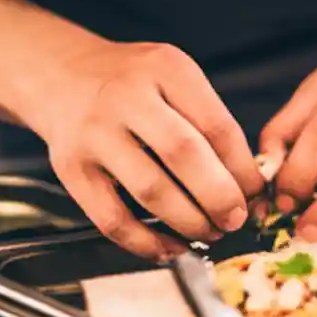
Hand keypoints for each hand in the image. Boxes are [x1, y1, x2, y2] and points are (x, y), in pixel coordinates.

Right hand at [30, 42, 264, 259]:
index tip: (254, 193)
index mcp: (164, 69)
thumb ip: (208, 122)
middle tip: (235, 219)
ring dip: (188, 222)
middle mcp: (126, 98)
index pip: (216, 126)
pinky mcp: (71, 169)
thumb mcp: (174, 78)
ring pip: (150, 191)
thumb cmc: (131, 84)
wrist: (61, 75)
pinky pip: (113, 219)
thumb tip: (247, 184)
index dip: (242, 169)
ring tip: (209, 232)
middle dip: (219, 197)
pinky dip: (146, 242)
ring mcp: (94, 134)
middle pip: (184, 155)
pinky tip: (170, 247)